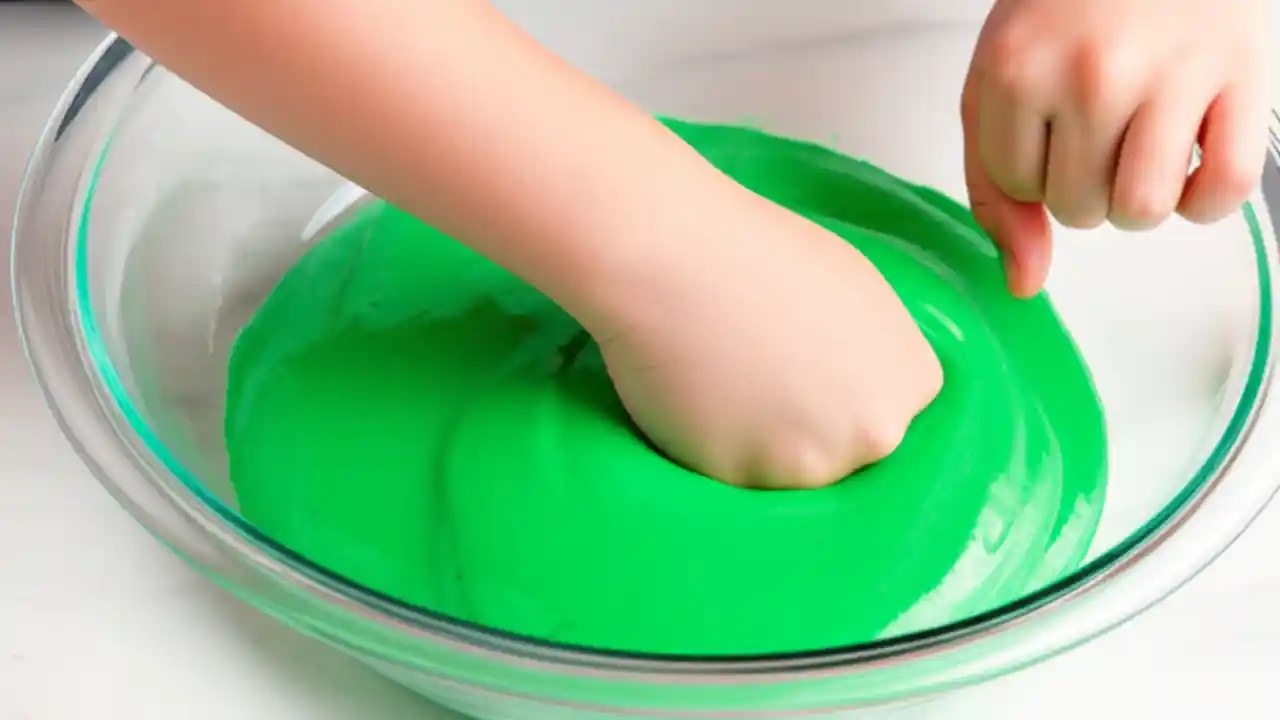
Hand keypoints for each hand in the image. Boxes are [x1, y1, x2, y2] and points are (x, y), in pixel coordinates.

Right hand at [591, 186, 942, 489]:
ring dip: (762, 446)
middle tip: (762, 376)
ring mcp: (812, 463)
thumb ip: (873, 352)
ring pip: (792, 475)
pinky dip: (717, 449)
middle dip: (810, 427)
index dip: (842, 391)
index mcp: (911, 381)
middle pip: (847, 453)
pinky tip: (700, 397)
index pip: (890, 413)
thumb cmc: (759, 253)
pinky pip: (737, 480)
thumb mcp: (855, 291)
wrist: (673, 255)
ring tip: (727, 382)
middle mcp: (877, 432)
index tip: (808, 365)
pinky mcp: (746, 482)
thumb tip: (863, 385)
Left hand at [962, 0, 1271, 296]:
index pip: (1015, 188)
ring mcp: (1170, 75)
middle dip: (1087, 183)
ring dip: (1141, 199)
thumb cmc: (1070, 7)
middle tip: (1102, 124)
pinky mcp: (1244, 74)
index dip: (1033, 167)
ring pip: (1142, 210)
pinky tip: (1192, 161)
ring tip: (1142, 146)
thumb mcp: (1001, 80)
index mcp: (1017, 70)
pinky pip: (1223, 188)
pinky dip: (1208, 198)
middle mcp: (1091, 74)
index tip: (1050, 119)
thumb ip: (995, 184)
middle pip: (1078, 208)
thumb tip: (1024, 281)